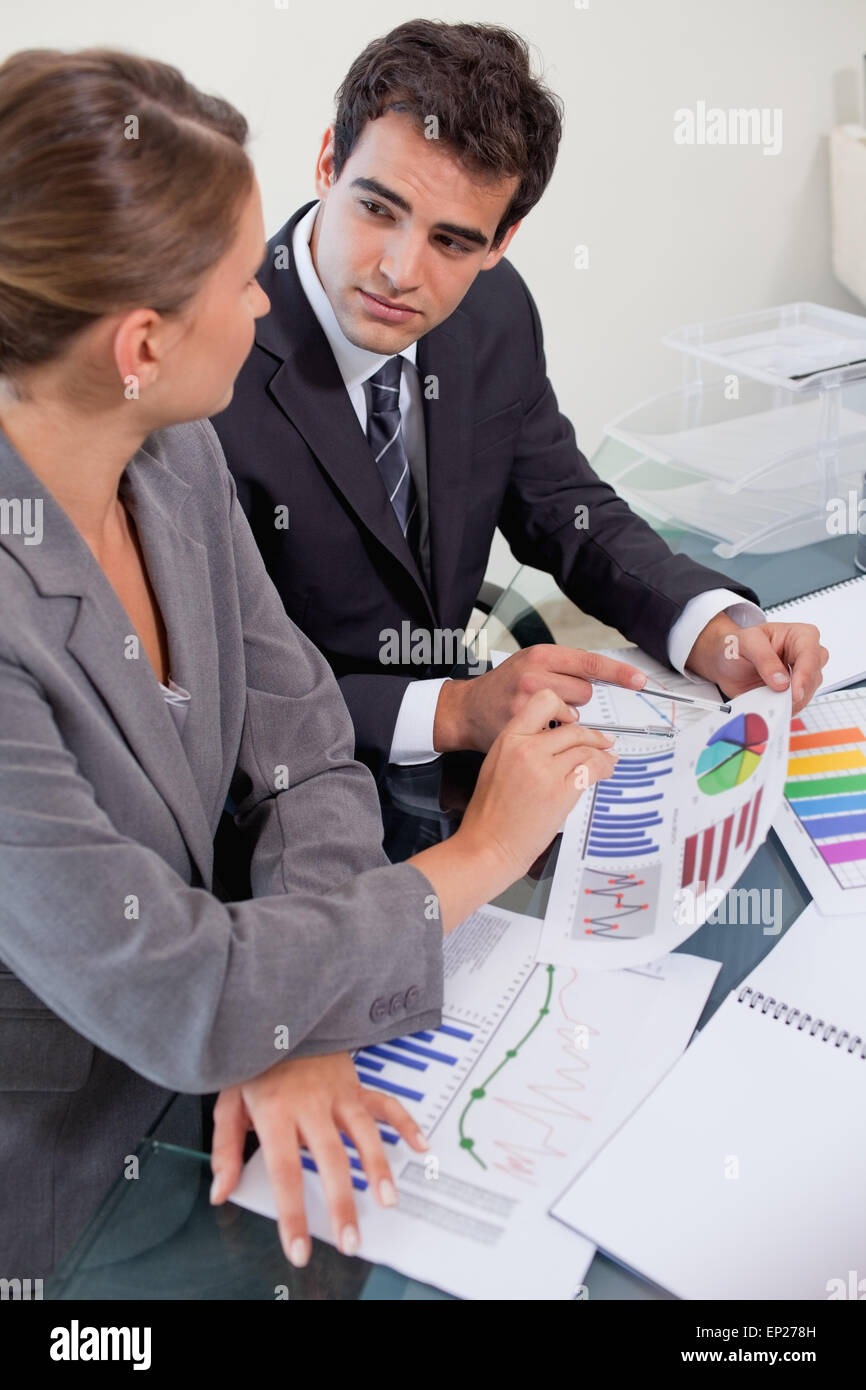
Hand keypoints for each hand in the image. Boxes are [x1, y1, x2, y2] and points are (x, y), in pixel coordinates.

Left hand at [209, 1052, 428, 1267]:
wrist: (276, 1012)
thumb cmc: (252, 1059)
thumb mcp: (227, 1101)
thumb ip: (225, 1150)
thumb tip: (222, 1192)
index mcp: (275, 1111)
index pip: (284, 1172)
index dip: (293, 1214)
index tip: (299, 1247)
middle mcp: (309, 1103)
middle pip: (330, 1159)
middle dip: (342, 1204)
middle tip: (350, 1239)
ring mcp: (336, 1092)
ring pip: (364, 1133)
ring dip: (378, 1168)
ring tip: (387, 1200)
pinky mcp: (354, 1084)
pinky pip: (385, 1104)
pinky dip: (406, 1124)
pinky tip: (419, 1145)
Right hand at [410, 689, 618, 928]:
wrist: (487, 844)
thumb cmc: (490, 813)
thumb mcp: (497, 765)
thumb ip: (523, 746)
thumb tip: (553, 740)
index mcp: (509, 739)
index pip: (544, 702)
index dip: (564, 708)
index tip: (573, 719)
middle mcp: (526, 750)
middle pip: (573, 729)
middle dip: (593, 737)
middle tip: (602, 742)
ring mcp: (544, 770)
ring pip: (586, 749)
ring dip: (602, 754)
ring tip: (607, 759)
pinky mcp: (560, 792)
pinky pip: (591, 769)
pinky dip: (604, 768)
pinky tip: (605, 771)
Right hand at [433, 645, 647, 752]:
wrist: (468, 709)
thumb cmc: (503, 686)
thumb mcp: (530, 663)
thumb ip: (563, 667)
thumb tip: (602, 676)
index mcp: (541, 655)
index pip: (589, 662)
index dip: (618, 673)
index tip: (640, 680)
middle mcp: (535, 675)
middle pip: (586, 691)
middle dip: (576, 698)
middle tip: (553, 700)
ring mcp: (528, 702)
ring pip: (575, 713)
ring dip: (566, 716)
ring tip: (542, 715)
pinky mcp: (525, 726)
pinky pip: (559, 732)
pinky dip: (554, 733)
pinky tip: (536, 729)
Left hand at [686, 615, 827, 714]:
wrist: (726, 662)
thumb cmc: (738, 645)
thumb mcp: (746, 642)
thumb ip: (764, 658)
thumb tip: (782, 681)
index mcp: (801, 636)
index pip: (811, 655)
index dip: (805, 675)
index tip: (795, 693)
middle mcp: (806, 655)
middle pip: (814, 676)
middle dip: (799, 692)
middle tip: (780, 703)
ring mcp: (802, 676)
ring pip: (807, 694)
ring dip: (790, 702)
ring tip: (768, 702)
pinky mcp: (794, 693)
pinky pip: (796, 705)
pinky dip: (783, 708)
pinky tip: (770, 706)